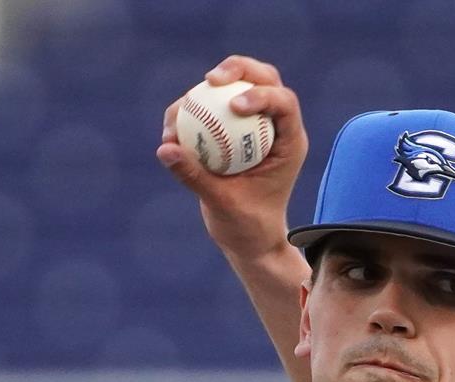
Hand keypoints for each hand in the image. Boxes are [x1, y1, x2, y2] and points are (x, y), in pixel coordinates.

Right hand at [156, 54, 308, 261]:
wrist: (249, 240)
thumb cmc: (246, 227)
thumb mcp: (221, 204)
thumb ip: (195, 176)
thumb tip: (165, 148)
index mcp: (289, 143)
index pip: (285, 104)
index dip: (261, 94)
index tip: (234, 105)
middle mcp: (276, 128)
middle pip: (263, 78)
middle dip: (238, 68)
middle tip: (210, 79)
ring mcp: (255, 126)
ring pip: (237, 86)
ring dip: (207, 89)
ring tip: (177, 112)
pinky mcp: (233, 131)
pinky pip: (213, 108)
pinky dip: (191, 111)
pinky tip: (170, 127)